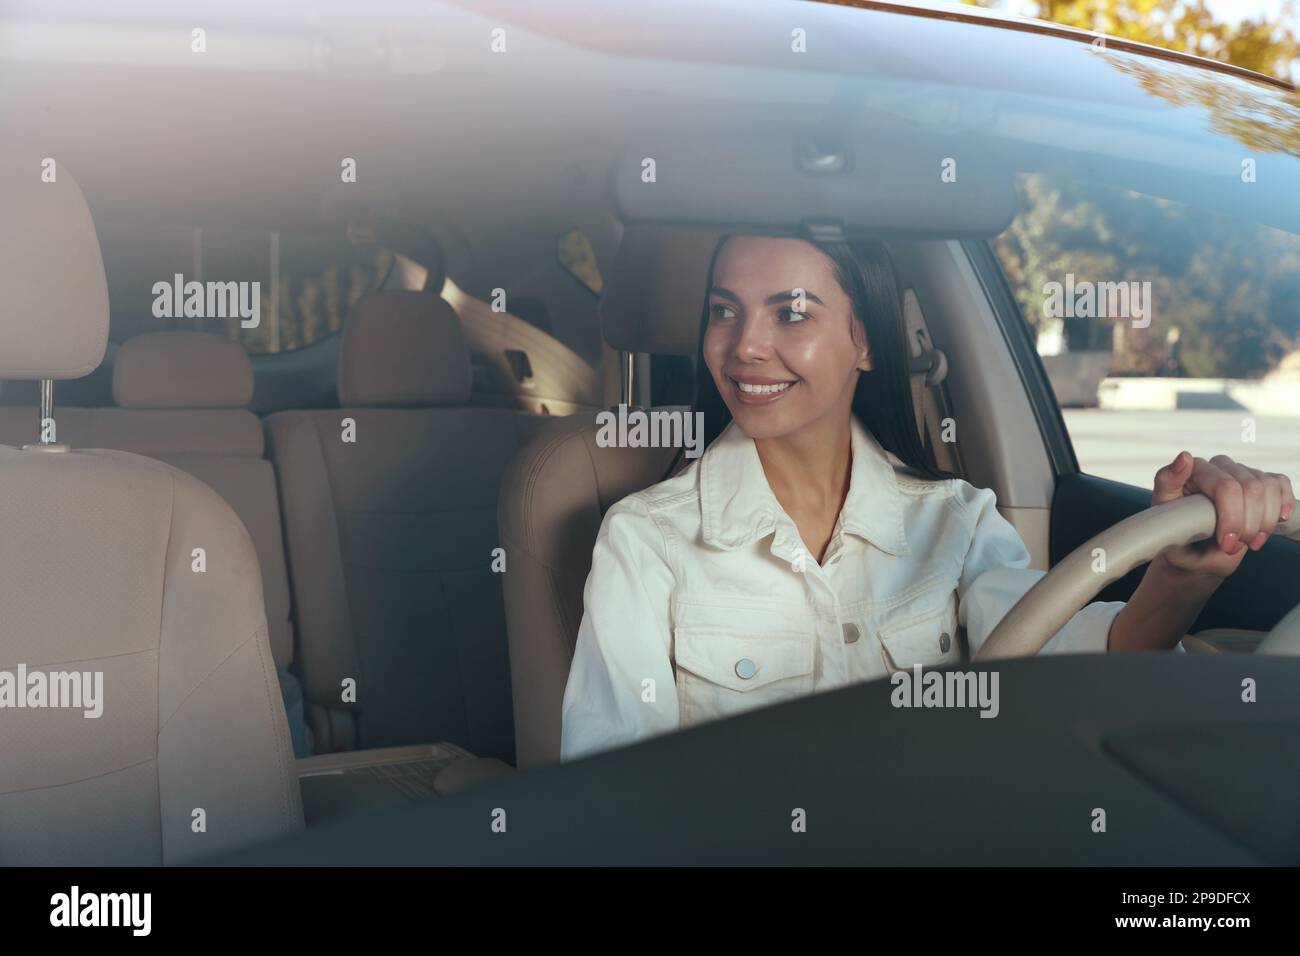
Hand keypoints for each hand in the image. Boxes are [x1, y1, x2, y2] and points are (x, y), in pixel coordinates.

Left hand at [1152, 452, 1294, 579]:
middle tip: (1230, 548)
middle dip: (1245, 526)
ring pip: (1266, 487)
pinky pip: (1279, 483)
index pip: (1222, 485)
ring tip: (1247, 542)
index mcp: (1187, 473)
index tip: (1224, 540)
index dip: (1230, 516)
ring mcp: (1238, 471)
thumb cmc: (1178, 540)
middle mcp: (1214, 466)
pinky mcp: (1258, 479)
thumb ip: (1171, 489)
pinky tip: (1275, 522)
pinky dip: (1281, 506)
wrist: (1196, 552)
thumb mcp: (1168, 529)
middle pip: (1249, 488)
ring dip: (1263, 522)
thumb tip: (1184, 457)